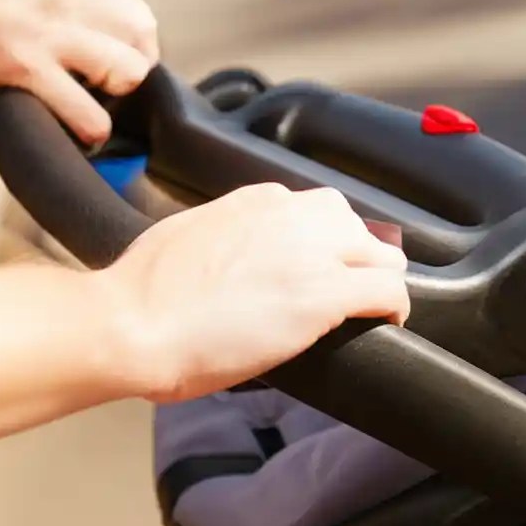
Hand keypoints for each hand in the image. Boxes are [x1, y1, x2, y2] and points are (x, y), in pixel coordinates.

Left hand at [0, 0, 157, 142]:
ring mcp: (67, 0)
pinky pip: (128, 1)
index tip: (93, 132)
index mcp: (28, 70)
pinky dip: (133, 23)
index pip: (90, 118)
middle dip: (126, 88)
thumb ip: (3, 137)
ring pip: (138, 30)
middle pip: (126, 70)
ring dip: (137, 53)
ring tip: (124, 61)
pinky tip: (121, 34)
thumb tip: (36, 180)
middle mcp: (53, 34)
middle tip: (111, 90)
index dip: (98, 133)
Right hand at [97, 184, 410, 402]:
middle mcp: (291, 215)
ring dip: (377, 282)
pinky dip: (394, 309)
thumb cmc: (141, 295)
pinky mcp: (325, 293)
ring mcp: (312, 253)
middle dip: (355, 258)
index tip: (317, 268)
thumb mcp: (186, 236)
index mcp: (257, 199)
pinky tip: (387, 325)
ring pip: (383, 256)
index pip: (315, 211)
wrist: (131, 323)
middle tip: (345, 291)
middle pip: (355, 227)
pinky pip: (389, 292)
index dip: (323, 245)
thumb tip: (234, 259)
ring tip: (366, 311)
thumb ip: (225, 236)